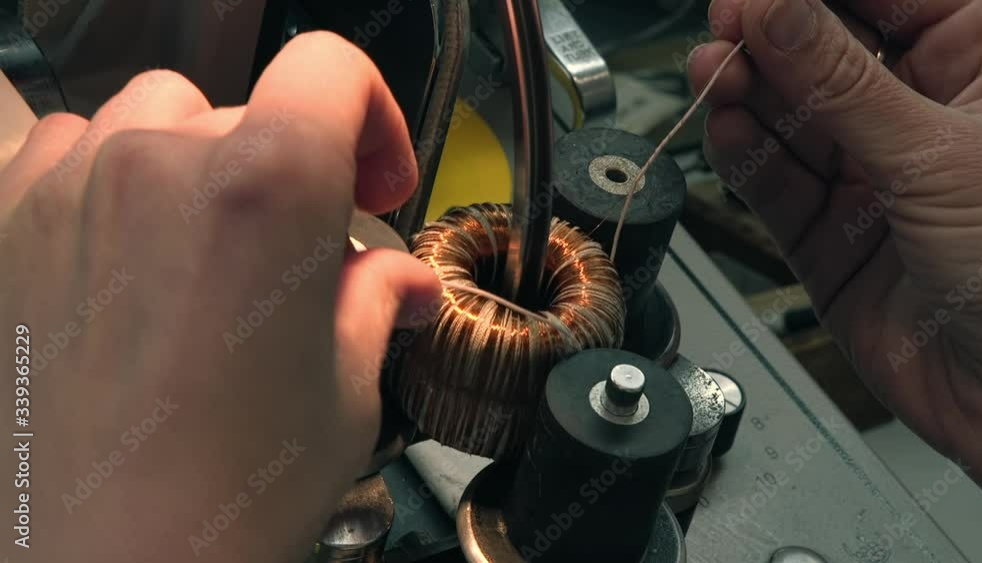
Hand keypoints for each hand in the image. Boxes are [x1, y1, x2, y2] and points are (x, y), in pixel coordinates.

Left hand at [0, 32, 438, 561]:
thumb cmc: (216, 502)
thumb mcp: (343, 395)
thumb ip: (377, 302)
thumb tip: (398, 276)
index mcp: (267, 191)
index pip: (332, 68)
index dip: (373, 117)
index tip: (375, 180)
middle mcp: (159, 165)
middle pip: (255, 110)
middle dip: (298, 176)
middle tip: (306, 261)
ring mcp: (68, 187)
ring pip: (161, 120)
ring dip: (205, 167)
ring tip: (215, 254)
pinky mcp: (3, 223)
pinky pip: (74, 149)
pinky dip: (117, 179)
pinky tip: (136, 255)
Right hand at [689, 0, 981, 495]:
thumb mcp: (939, 158)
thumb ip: (841, 83)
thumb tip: (776, 9)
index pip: (888, 0)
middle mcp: (928, 119)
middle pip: (829, 56)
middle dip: (772, 41)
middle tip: (725, 31)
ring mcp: (875, 179)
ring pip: (794, 120)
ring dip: (748, 95)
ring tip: (713, 74)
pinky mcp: (833, 237)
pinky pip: (778, 186)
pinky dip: (746, 160)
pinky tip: (726, 130)